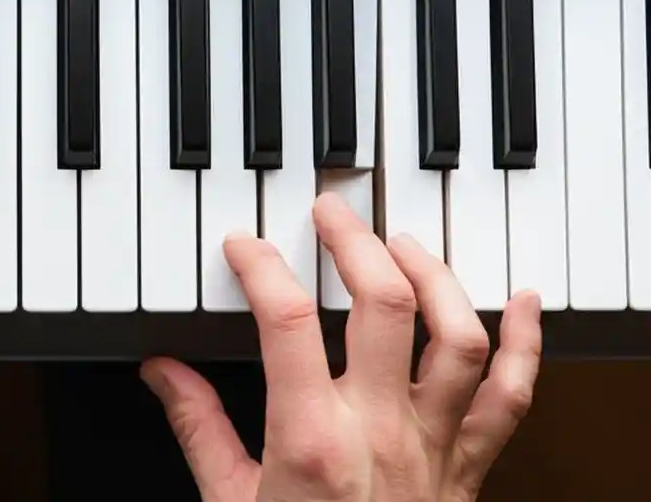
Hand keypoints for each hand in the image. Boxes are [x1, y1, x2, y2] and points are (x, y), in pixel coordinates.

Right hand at [142, 194, 541, 501]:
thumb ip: (197, 426)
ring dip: (436, 276)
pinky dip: (526, 343)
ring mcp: (432, 445)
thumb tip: (163, 372)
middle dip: (356, 241)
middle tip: (332, 214)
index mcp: (312, 438)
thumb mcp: (229, 499)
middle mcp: (379, 431)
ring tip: (406, 245)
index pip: (285, 318)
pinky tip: (519, 301)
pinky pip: (511, 396)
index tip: (246, 248)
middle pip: (382, 303)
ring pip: (456, 336)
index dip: (261, 266)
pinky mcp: (468, 466)